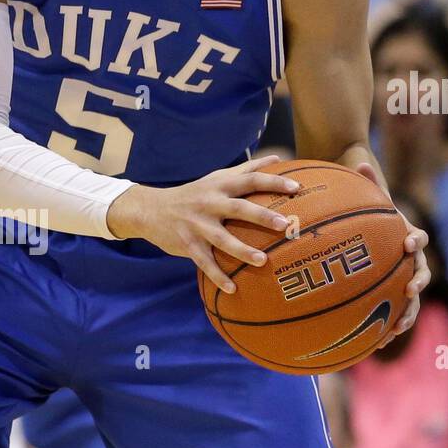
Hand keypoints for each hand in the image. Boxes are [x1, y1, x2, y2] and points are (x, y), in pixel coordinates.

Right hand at [107, 154, 300, 291]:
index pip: (250, 180)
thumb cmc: (193, 193)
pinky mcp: (188, 244)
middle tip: (284, 224)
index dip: (273, 182)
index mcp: (220, 186)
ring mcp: (197, 225)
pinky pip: (204, 262)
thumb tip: (277, 158)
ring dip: (242, 250)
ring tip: (263, 261)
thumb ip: (246, 169)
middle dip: (261, 216)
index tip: (297, 188)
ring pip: (222, 239)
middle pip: (238, 208)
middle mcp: (209, 204)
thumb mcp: (216, 178)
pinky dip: (217, 276)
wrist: (150, 209)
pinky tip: (232, 289)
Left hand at [355, 162, 429, 344]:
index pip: (417, 238)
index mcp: (404, 234)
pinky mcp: (388, 294)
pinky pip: (389, 314)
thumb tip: (358, 162)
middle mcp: (407, 258)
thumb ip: (364, 177)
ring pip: (411, 300)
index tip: (409, 243)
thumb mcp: (363, 193)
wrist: (360, 220)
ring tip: (396, 328)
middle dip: (417, 283)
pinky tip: (374, 346)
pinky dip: (385, 328)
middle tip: (409, 290)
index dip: (415, 240)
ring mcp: (399, 277)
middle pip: (420, 272)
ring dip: (407, 314)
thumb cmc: (362, 205)